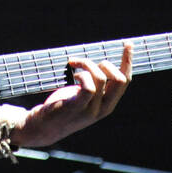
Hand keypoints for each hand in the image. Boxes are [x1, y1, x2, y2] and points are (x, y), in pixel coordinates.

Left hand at [15, 42, 131, 147]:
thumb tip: (100, 64)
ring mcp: (91, 110)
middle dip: (108, 63)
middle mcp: (103, 108)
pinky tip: (73, 75)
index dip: (128, 61)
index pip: (125, 81)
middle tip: (86, 62)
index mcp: (107, 104)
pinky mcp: (76, 107)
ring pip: (101, 78)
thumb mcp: (83, 97)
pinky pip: (89, 87)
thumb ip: (94, 86)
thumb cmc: (63, 107)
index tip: (128, 45)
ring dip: (87, 64)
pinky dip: (83, 75)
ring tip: (74, 64)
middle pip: (121, 80)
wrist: (43, 127)